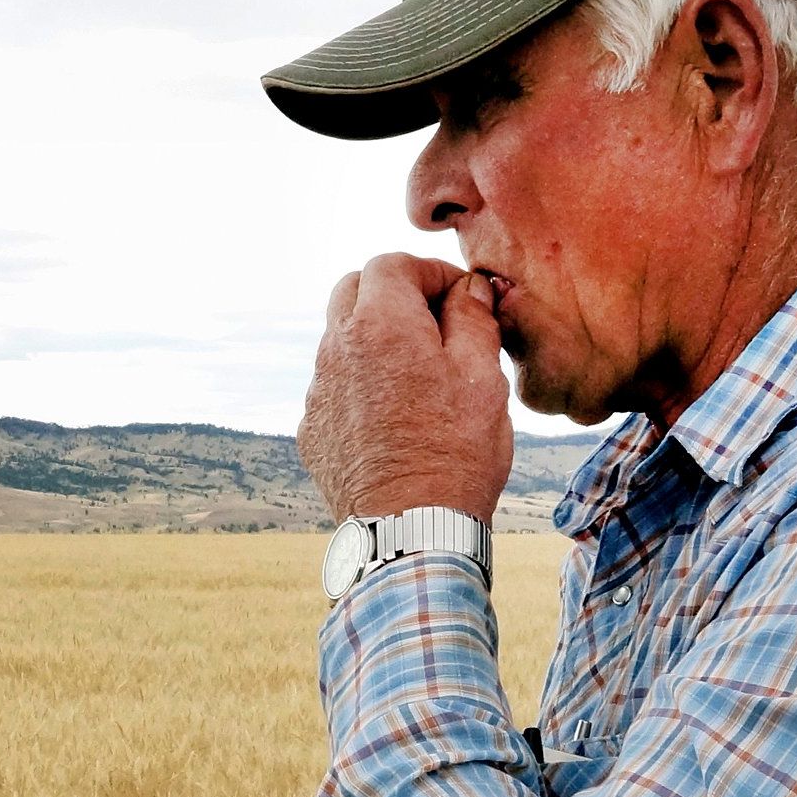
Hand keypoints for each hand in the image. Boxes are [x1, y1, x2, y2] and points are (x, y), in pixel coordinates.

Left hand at [298, 253, 513, 524]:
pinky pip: (334, 387)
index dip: (430, 273)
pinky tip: (395, 415)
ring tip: (419, 374)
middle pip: (353, 290)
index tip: (460, 297)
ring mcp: (319, 392)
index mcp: (381, 324)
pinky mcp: (313, 431)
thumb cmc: (456, 452)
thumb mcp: (483, 378)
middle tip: (435, 321)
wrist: (410, 531)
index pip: (392, 264)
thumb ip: (473, 320)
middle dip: (393, 293)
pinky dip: (361, 383)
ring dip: (375, 339)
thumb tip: (469, 289)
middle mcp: (336, 349)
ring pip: (340, 339)